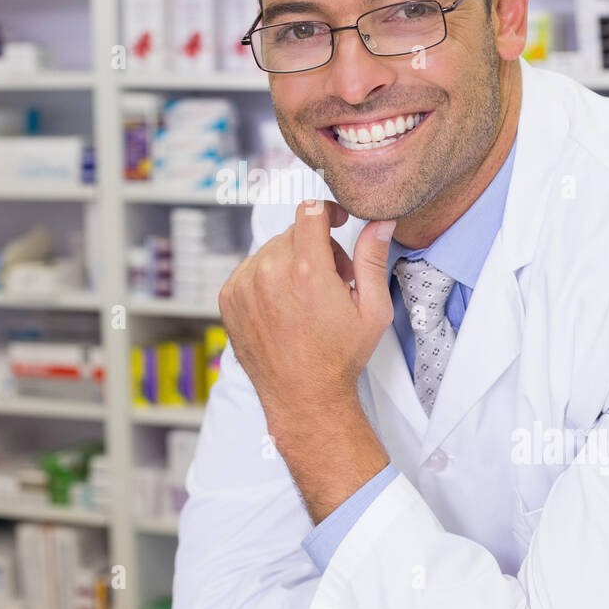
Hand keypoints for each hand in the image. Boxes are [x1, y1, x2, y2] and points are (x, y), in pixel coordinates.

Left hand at [217, 199, 395, 434]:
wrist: (303, 397)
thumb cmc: (339, 357)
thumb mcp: (372, 309)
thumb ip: (373, 258)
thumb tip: (380, 223)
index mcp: (306, 270)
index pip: (310, 211)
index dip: (327, 211)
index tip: (336, 221)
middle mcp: (269, 273)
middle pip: (293, 232)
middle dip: (315, 247)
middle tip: (332, 279)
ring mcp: (244, 285)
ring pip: (270, 249)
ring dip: (289, 262)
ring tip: (307, 297)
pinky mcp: (228, 298)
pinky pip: (250, 268)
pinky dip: (267, 278)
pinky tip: (284, 305)